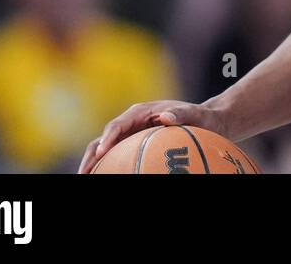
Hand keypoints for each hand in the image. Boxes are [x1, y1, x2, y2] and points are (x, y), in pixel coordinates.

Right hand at [77, 100, 228, 173]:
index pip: (118, 125)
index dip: (108, 138)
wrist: (206, 121)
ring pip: (105, 150)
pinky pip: (117, 157)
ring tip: (85, 178)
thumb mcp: (197, 114)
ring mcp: (130, 135)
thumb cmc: (202, 117)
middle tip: (84, 173)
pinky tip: (104, 178)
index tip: (102, 152)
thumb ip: (182, 113)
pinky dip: (107, 168)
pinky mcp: (133, 145)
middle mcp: (131, 122)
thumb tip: (166, 117)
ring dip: (94, 164)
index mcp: (141, 112)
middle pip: (104, 139)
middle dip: (92, 156)